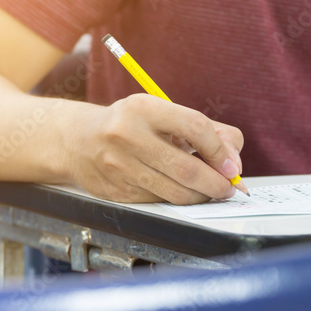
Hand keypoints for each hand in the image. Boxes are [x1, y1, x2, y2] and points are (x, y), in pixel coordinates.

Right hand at [67, 94, 244, 204]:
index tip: (231, 166)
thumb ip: (205, 130)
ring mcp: (118, 165)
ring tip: (208, 192)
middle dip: (217, 185)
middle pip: (188, 169)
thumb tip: (234, 161)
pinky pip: (158, 201)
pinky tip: (176, 191)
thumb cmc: (129, 125)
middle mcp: (127, 135)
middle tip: (229, 189)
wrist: (76, 140)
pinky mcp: (115, 190)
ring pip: (175, 192)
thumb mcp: (162, 114)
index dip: (220, 151)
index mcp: (143, 108)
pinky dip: (175, 200)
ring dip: (200, 197)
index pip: (196, 128)